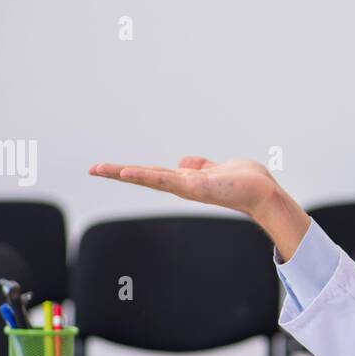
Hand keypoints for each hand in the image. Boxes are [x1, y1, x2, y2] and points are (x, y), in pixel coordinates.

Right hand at [88, 156, 279, 219]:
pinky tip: (128, 172)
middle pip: (144, 178)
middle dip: (117, 174)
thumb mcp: (216, 169)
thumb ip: (200, 166)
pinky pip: (166, 180)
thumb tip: (184, 162)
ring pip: (150, 179)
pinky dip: (145, 176)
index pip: (153, 174)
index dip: (131, 171)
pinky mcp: (194, 187)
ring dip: (125, 174)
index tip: (109, 168)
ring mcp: (187, 188)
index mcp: (186, 181)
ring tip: (102, 169)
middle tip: (92, 169)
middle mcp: (182, 186)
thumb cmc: (244, 182)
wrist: (262, 193)